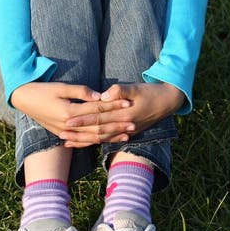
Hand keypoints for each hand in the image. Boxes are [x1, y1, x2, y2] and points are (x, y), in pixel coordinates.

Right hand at [10, 81, 135, 147]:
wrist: (24, 100)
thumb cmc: (43, 90)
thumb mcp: (62, 87)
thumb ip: (82, 92)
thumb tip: (101, 96)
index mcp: (69, 112)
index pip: (97, 110)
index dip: (114, 106)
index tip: (128, 103)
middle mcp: (69, 125)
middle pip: (98, 127)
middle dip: (117, 126)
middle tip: (133, 124)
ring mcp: (65, 132)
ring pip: (92, 137)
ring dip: (110, 137)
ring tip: (126, 136)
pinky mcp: (63, 134)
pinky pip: (83, 141)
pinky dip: (96, 141)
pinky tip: (107, 141)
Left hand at [62, 82, 184, 142]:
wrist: (168, 102)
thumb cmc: (151, 92)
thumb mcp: (137, 88)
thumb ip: (121, 91)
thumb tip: (105, 96)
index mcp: (124, 114)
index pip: (99, 118)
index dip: (83, 120)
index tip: (68, 120)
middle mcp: (124, 126)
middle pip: (97, 131)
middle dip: (79, 133)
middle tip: (61, 133)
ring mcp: (126, 131)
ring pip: (102, 138)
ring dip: (84, 140)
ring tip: (67, 142)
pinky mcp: (127, 132)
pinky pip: (108, 139)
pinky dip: (96, 141)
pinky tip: (85, 142)